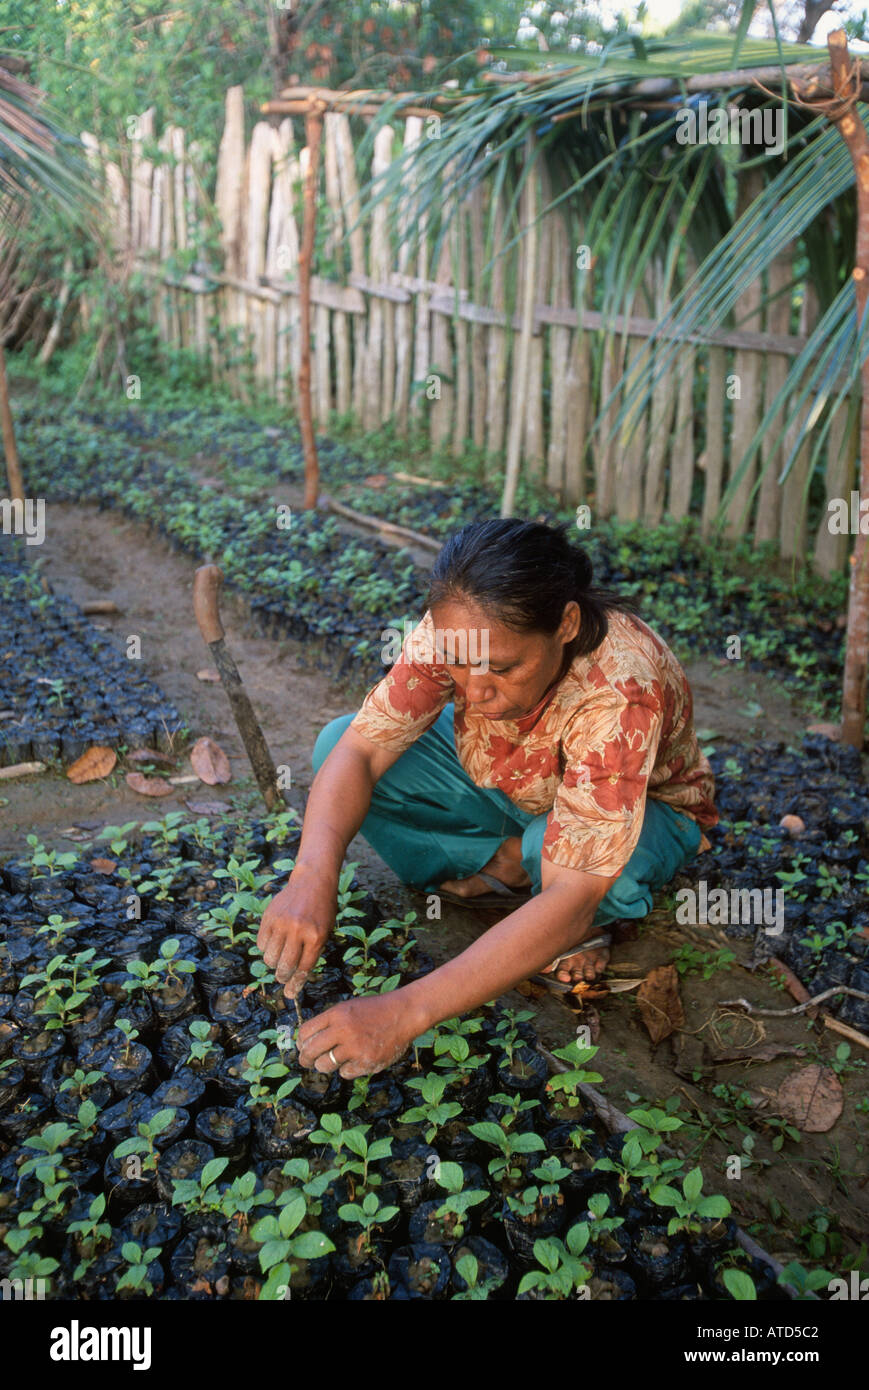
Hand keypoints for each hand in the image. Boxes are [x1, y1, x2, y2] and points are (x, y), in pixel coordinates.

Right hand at [257, 863, 335, 997]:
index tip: (290, 994)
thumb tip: (294, 979)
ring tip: (279, 958)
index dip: (295, 984)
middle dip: (282, 977)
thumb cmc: (322, 911)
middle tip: (282, 977)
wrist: (312, 882)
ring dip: (273, 963)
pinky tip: (274, 943)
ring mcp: (282, 922)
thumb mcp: (325, 932)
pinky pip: (261, 943)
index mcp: (316, 936)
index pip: (303, 968)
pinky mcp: (269, 916)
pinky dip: (265, 948)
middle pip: (284, 966)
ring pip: (269, 957)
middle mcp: (298, 930)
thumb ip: (311, 953)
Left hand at [297, 992, 422, 1078]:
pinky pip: (345, 1073)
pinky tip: (355, 1060)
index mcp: (336, 1014)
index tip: (303, 1048)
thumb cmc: (374, 1011)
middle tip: (307, 1062)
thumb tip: (305, 1042)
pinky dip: (347, 1069)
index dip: (301, 1043)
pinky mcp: (367, 1062)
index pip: (305, 1032)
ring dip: (325, 1066)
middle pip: (310, 1051)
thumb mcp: (348, 1008)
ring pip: (324, 1065)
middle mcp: (343, 1030)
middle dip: (305, 1059)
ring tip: (332, 1061)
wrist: (404, 1013)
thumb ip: (329, 1022)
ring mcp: (355, 1048)